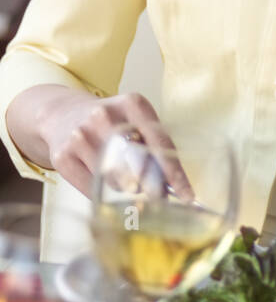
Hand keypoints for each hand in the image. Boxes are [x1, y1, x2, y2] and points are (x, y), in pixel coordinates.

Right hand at [41, 90, 192, 199]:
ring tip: (121, 174)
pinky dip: (102, 192)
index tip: (187, 196)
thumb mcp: (135, 120)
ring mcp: (81, 135)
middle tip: (159, 197)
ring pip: (114, 179)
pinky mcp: (63, 156)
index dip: (174, 173)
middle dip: (152, 186)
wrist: (62, 115)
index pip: (159, 143)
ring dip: (126, 187)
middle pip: (137, 164)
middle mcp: (104, 116)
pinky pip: (92, 188)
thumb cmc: (110, 123)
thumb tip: (175, 187)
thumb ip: (155, 147)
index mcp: (131, 104)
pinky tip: (100, 178)